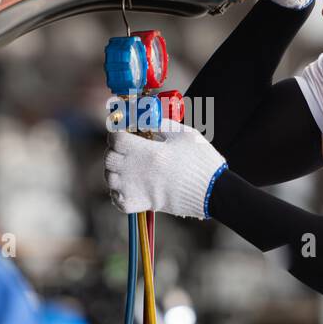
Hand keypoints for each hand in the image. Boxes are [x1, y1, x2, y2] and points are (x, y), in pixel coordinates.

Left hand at [104, 121, 226, 218]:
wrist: (213, 191)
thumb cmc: (201, 160)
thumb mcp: (184, 134)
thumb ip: (160, 124)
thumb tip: (142, 119)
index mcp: (150, 152)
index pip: (116, 139)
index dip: (116, 132)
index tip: (122, 131)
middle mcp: (140, 171)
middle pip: (109, 159)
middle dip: (114, 150)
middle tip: (125, 147)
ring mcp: (140, 190)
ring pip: (111, 180)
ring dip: (114, 170)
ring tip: (127, 165)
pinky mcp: (145, 204)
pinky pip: (119, 202)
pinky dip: (117, 194)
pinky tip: (126, 185)